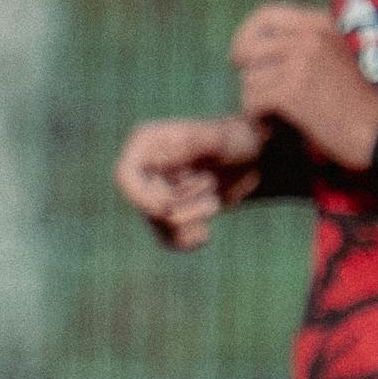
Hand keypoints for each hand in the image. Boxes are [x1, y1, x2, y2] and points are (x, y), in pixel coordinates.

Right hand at [115, 112, 268, 251]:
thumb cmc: (237, 138)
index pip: (125, 177)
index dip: (142, 199)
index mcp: (146, 144)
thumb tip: (175, 149)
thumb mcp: (223, 138)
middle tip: (212, 183)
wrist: (252, 156)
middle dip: (186, 206)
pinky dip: (190, 240)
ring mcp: (153, 193)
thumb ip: (199, 143)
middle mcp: (143, 169)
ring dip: (194, 219)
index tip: (169, 208)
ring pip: (160, 228)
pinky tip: (206, 233)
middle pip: (148, 208)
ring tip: (214, 200)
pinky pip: (169, 240)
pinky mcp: (167, 215)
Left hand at [228, 3, 377, 170]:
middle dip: (247, 74)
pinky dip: (258, 120)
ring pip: (249, 79)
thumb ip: (309, 46)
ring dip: (256, 103)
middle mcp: (310, 36)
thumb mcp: (341, 57)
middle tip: (257, 94)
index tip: (245, 58)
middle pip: (247, 47)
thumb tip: (262, 49)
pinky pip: (252, 101)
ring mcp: (301, 61)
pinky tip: (274, 129)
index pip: (265, 15)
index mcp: (322, 24)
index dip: (246, 36)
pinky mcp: (293, 90)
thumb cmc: (364, 103)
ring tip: (276, 118)